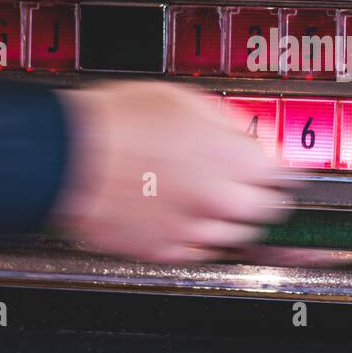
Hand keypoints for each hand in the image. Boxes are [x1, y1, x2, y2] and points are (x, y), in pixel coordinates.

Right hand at [50, 81, 291, 262]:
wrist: (67, 156)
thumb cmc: (117, 123)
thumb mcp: (185, 100)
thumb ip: (228, 124)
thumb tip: (248, 135)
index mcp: (234, 160)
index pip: (284, 175)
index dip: (274, 166)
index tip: (270, 165)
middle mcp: (220, 201)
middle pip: (265, 209)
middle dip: (256, 194)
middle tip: (240, 182)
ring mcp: (192, 231)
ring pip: (234, 235)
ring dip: (226, 217)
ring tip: (201, 196)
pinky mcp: (163, 252)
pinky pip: (197, 252)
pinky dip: (195, 237)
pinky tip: (177, 215)